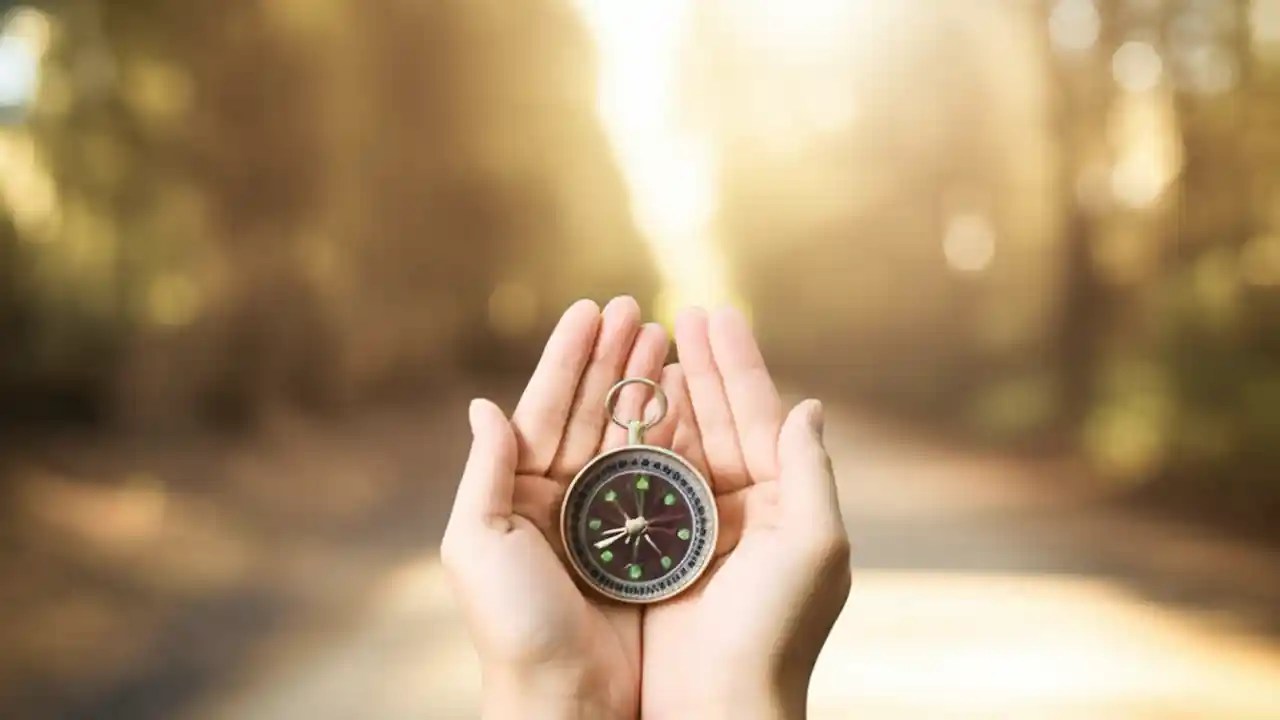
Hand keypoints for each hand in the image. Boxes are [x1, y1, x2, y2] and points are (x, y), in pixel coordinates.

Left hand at [441, 297, 667, 719]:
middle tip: (638, 308)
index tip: (590, 309)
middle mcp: (562, 500)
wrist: (571, 700)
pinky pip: (660, 475)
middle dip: (612, 358)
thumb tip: (483, 405)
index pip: (544, 408)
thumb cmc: (513, 627)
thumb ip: (485, 472)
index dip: (567, 357)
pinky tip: (687, 395)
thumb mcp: (478, 544)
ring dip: (645, 384)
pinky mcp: (645, 543)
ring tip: (665, 336)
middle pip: (590, 411)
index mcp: (518, 494)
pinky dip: (672, 432)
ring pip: (628, 435)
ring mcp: (606, 519)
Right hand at [640, 307, 851, 719]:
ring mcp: (701, 529)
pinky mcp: (660, 549)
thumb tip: (811, 405)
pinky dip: (641, 440)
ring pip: (683, 443)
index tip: (717, 314)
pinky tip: (628, 404)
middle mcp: (746, 511)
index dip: (739, 364)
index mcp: (786, 504)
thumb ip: (810, 469)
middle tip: (681, 312)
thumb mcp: (813, 542)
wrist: (718, 704)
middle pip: (721, 420)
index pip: (761, 416)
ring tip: (650, 343)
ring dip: (668, 393)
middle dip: (703, 366)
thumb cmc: (776, 629)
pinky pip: (649, 480)